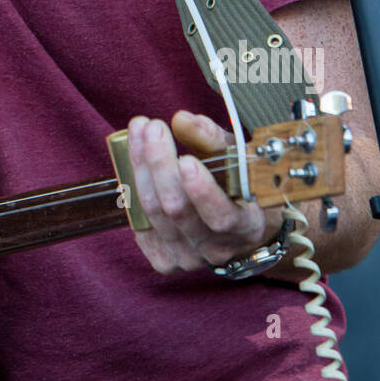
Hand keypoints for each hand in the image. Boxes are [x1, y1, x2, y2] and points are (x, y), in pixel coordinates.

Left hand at [126, 111, 281, 274]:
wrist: (234, 229)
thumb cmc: (237, 187)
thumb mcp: (236, 159)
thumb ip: (212, 140)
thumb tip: (183, 120)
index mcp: (245, 227)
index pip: (221, 216)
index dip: (202, 191)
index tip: (186, 160)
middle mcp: (216, 249)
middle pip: (177, 210)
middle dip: (160, 164)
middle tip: (153, 127)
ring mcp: (188, 259)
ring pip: (154, 213)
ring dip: (141, 167)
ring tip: (139, 132)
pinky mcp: (164, 260)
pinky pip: (139, 223)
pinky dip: (134, 187)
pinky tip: (135, 159)